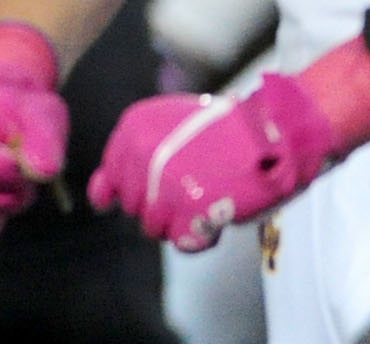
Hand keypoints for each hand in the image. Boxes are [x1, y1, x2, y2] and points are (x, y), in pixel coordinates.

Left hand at [87, 73, 338, 251]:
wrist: (271, 130)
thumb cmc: (224, 131)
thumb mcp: (168, 126)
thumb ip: (130, 158)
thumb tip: (98, 201)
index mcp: (133, 127)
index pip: (110, 178)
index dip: (137, 189)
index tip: (160, 188)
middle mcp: (141, 154)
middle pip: (132, 206)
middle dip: (160, 206)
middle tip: (195, 189)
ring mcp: (164, 183)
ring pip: (152, 227)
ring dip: (179, 223)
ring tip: (207, 199)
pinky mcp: (190, 209)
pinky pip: (180, 243)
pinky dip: (199, 238)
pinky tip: (216, 216)